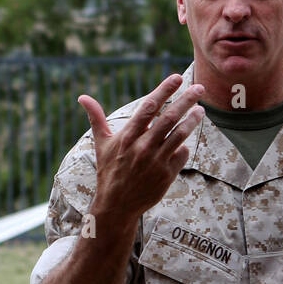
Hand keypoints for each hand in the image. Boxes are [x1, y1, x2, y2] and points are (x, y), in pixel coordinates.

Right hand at [78, 73, 205, 226]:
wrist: (117, 205)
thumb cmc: (109, 171)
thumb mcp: (101, 144)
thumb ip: (96, 118)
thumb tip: (82, 97)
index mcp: (127, 137)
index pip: (149, 107)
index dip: (164, 90)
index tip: (177, 78)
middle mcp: (142, 147)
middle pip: (169, 118)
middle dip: (187, 100)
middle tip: (199, 87)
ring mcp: (156, 162)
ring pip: (180, 135)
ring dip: (192, 120)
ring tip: (200, 110)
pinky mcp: (166, 175)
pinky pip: (181, 154)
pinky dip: (183, 147)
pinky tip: (183, 142)